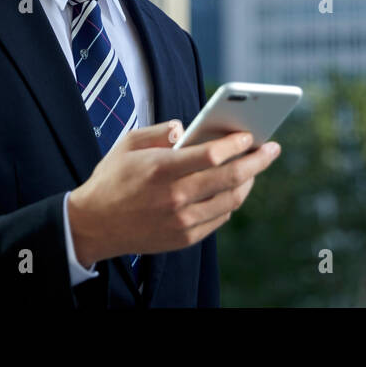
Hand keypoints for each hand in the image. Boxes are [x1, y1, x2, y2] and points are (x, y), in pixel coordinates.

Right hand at [67, 120, 280, 265]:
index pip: (210, 155)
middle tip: (272, 149)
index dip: (235, 144)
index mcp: (161, 169)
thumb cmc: (112, 178)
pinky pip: (220, 218)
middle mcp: (175, 197)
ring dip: (248, 182)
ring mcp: (181, 221)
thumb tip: (188, 128)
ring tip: (255, 168)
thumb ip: (161, 130)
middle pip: (230, 178)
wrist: (93, 225)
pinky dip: (231, 201)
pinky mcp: (184, 238)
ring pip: (231, 200)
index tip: (250, 134)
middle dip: (257, 161)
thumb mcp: (128, 143)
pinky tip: (234, 188)